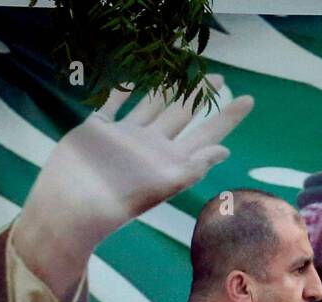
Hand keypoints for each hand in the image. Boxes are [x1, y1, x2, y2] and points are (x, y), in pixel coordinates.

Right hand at [19, 75, 252, 253]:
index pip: (207, 134)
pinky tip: (129, 80)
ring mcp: (124, 138)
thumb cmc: (117, 201)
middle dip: (201, 96)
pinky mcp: (98, 130)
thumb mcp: (162, 185)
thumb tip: (225, 151)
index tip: (249, 100)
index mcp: (170, 160)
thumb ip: (193, 167)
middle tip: (218, 77)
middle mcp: (151, 146)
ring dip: (166, 90)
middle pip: (183, 115)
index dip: (227, 117)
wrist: (72, 207)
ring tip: (180, 75)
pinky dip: (121, 92)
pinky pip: (112, 105)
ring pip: (150, 106)